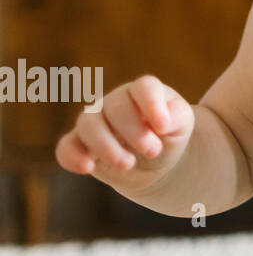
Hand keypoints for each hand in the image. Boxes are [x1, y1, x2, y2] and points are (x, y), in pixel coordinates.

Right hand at [54, 75, 193, 190]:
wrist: (157, 164)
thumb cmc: (171, 136)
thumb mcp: (182, 125)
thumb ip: (176, 117)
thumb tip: (161, 122)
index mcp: (144, 91)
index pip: (144, 87)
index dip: (152, 105)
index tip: (162, 128)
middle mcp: (115, 101)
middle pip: (116, 107)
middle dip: (134, 132)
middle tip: (152, 151)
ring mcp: (94, 121)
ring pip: (88, 125)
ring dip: (106, 147)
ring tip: (128, 164)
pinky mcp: (80, 145)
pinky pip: (66, 147)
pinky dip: (72, 156)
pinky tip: (87, 167)